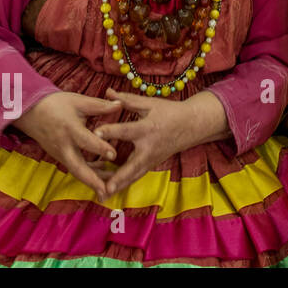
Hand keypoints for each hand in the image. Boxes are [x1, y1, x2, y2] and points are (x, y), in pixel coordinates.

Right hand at [13, 92, 120, 195]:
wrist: (30, 112)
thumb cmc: (56, 104)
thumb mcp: (78, 101)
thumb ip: (100, 106)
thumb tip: (120, 104)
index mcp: (70, 129)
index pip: (86, 141)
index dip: (100, 148)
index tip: (114, 156)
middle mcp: (64, 145)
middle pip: (77, 167)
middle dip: (92, 180)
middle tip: (107, 191)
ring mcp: (60, 153)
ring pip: (77, 171)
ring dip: (92, 181)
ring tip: (109, 190)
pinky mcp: (60, 156)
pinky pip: (75, 168)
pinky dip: (88, 173)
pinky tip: (103, 175)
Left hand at [90, 89, 227, 197]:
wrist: (192, 125)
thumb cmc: (169, 112)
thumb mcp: (150, 104)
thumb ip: (127, 100)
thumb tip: (107, 91)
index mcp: (148, 128)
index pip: (126, 130)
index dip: (111, 131)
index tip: (95, 133)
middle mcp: (149, 147)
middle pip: (131, 164)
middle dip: (118, 176)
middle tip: (104, 186)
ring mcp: (152, 159)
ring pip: (133, 175)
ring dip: (119, 186)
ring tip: (102, 196)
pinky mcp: (152, 165)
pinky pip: (136, 176)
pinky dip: (123, 184)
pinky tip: (109, 192)